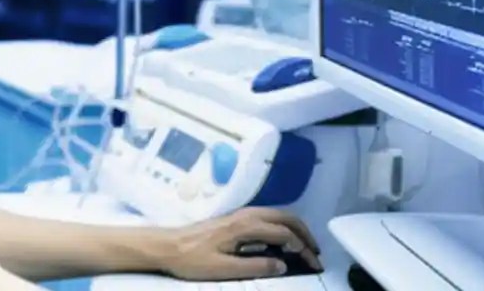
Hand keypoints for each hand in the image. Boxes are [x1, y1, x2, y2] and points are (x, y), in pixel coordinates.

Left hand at [159, 207, 322, 280]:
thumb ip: (255, 266)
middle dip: (305, 234)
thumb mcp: (224, 269)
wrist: (167, 246)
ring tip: (305, 245)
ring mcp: (240, 214)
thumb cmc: (191, 259)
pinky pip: (267, 216)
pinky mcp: (235, 218)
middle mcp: (246, 215)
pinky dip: (282, 225)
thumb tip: (281, 265)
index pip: (284, 235)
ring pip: (277, 214)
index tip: (312, 263)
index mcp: (245, 226)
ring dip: (295, 228)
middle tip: (316, 252)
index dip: (302, 250)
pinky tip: (283, 239)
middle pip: (286, 218)